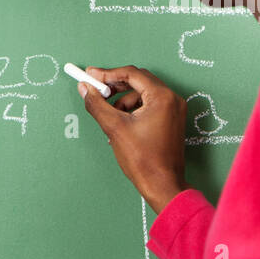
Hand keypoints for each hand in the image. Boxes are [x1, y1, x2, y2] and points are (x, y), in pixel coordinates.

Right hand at [79, 64, 190, 213]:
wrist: (162, 185)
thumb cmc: (144, 160)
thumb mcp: (114, 128)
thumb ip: (97, 104)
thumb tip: (85, 89)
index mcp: (162, 97)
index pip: (132, 74)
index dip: (108, 74)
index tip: (90, 75)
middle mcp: (172, 99)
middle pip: (139, 81)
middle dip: (115, 86)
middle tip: (95, 89)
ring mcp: (174, 110)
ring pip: (142, 94)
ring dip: (123, 101)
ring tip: (109, 117)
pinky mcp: (172, 120)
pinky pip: (149, 106)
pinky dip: (133, 111)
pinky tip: (121, 125)